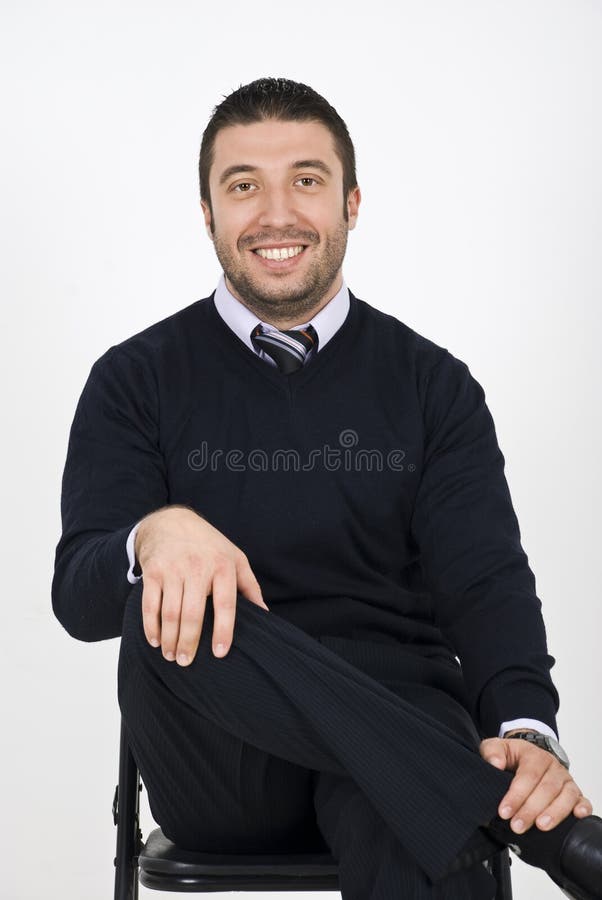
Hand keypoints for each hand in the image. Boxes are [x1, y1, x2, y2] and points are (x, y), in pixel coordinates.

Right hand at [135, 505, 268, 664]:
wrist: (172, 522)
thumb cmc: (210, 546)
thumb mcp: (236, 558)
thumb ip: (250, 586)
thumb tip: (265, 614)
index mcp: (223, 566)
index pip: (225, 603)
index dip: (223, 630)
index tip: (219, 653)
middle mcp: (197, 567)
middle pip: (192, 614)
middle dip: (188, 643)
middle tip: (186, 663)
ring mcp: (173, 569)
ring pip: (170, 613)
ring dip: (169, 640)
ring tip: (171, 656)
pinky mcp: (153, 571)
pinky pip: (149, 605)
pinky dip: (150, 626)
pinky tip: (155, 641)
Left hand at [480, 736, 592, 834]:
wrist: (526, 756)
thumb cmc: (512, 756)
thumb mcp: (497, 748)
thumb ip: (492, 752)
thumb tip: (495, 763)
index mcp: (534, 755)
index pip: (528, 775)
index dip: (516, 795)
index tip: (504, 812)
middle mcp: (553, 767)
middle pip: (546, 788)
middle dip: (531, 809)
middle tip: (517, 826)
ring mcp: (565, 780)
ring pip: (566, 796)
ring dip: (554, 813)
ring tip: (541, 826)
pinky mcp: (574, 792)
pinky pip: (583, 799)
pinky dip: (583, 807)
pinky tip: (577, 816)